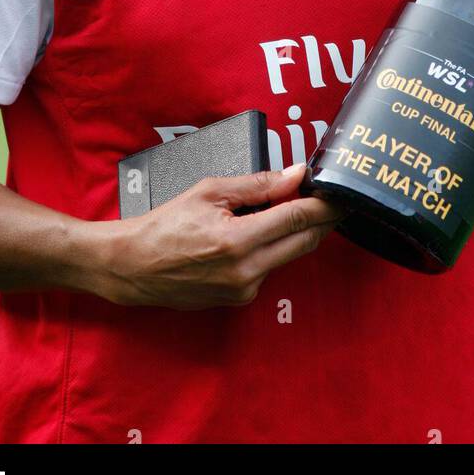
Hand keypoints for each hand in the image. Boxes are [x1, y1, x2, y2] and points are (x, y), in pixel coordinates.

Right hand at [90, 163, 346, 309]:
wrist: (133, 266)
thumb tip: (295, 175)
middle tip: (330, 200)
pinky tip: (257, 233)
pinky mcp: (239, 299)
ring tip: (284, 208)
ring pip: (288, 255)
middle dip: (321, 220)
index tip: (340, 193)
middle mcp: (246, 272)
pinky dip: (272, 248)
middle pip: (303, 242)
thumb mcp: (210, 192)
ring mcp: (243, 290)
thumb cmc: (165, 224)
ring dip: (294, 233)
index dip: (323, 204)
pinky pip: (268, 268)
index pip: (297, 219)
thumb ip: (258, 185)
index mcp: (238, 241)